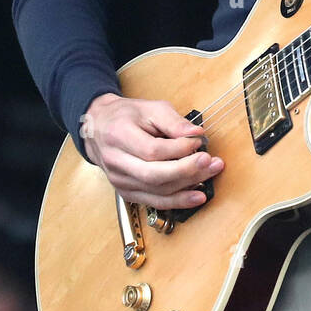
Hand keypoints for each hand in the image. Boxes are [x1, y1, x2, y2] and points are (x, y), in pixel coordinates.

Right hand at [79, 93, 223, 209]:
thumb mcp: (150, 108)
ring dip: (187, 187)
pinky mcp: (126, 192)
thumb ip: (173, 120)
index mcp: (119, 135)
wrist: (99, 128)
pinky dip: (177, 201)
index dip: (179, 149)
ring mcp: (119, 180)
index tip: (199, 141)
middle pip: (153, 175)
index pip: (152, 150)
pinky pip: (154, 202)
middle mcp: (116, 161)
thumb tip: (196, 134)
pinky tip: (196, 196)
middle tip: (211, 162)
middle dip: (187, 171)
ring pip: (155, 191)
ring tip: (210, 175)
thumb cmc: (127, 116)